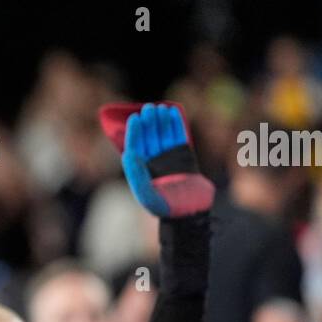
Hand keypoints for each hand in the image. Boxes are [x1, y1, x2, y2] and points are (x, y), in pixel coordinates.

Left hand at [100, 102, 213, 217]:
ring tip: (159, 108)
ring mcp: (168, 158)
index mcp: (141, 171)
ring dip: (160, 121)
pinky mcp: (184, 156)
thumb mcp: (148, 196)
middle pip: (148, 138)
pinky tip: (173, 112)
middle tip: (148, 108)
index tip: (135, 119)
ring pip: (162, 135)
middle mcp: (153, 163)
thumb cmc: (168, 208)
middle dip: (148, 123)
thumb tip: (128, 153)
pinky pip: (178, 136)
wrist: (193, 213)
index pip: (135, 147)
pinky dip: (176, 124)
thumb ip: (138, 176)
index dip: (134, 133)